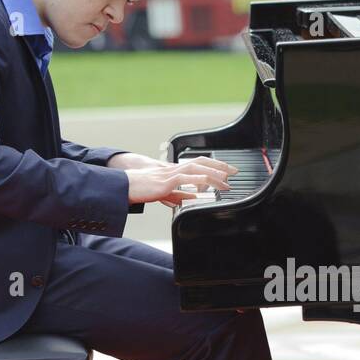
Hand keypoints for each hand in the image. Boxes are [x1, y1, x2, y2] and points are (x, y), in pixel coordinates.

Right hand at [119, 154, 237, 208]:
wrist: (124, 186)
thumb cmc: (142, 189)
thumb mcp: (165, 193)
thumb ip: (179, 195)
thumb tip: (194, 197)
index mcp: (175, 171)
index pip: (199, 164)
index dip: (214, 166)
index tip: (228, 171)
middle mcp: (175, 169)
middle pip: (202, 162)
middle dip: (220, 166)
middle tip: (235, 171)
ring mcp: (171, 174)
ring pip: (197, 169)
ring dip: (214, 174)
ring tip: (226, 181)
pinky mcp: (167, 181)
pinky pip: (186, 178)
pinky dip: (199, 180)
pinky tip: (208, 184)